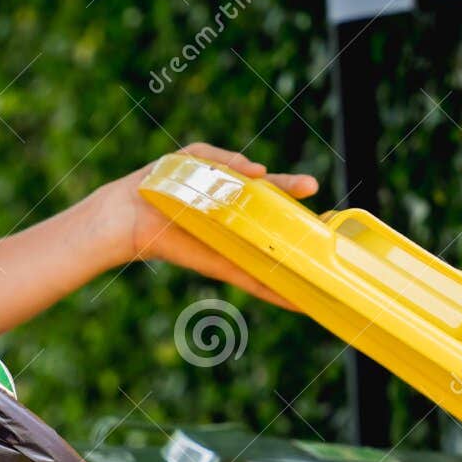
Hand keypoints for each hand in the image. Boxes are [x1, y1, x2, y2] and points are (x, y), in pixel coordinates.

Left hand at [90, 143, 318, 306]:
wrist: (129, 214)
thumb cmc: (159, 182)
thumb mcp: (195, 158)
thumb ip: (228, 161)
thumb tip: (260, 172)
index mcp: (232, 194)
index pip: (269, 191)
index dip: (291, 190)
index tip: (314, 189)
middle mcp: (235, 223)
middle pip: (278, 227)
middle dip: (305, 231)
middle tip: (332, 231)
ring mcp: (230, 246)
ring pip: (272, 259)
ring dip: (299, 269)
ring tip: (327, 278)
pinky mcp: (220, 266)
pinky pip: (253, 281)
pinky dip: (276, 293)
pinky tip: (298, 303)